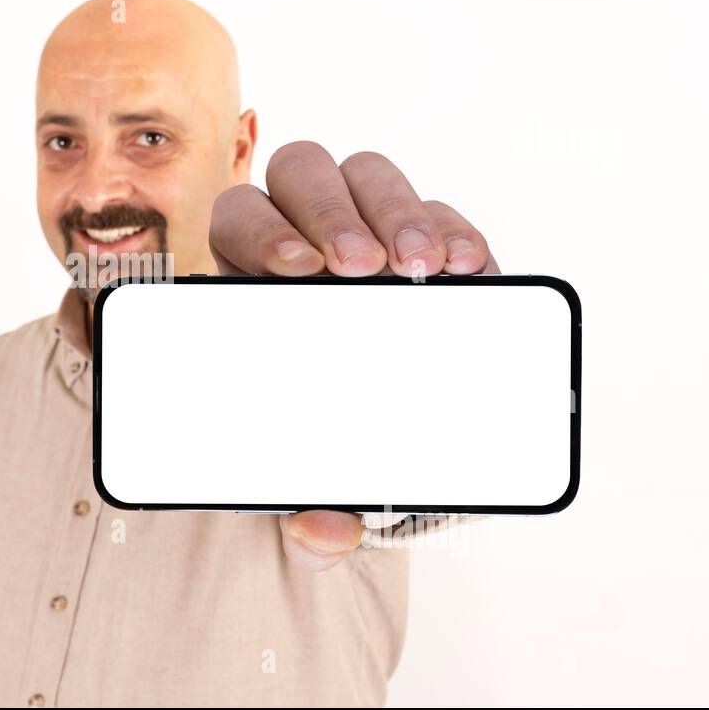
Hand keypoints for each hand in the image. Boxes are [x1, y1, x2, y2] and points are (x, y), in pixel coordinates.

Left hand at [208, 141, 499, 570]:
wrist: (375, 430)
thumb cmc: (317, 437)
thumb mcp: (307, 474)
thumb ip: (309, 512)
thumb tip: (320, 535)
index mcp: (250, 280)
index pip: (240, 220)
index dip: (263, 231)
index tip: (298, 273)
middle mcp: (303, 238)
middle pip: (301, 174)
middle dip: (331, 213)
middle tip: (366, 269)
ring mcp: (367, 230)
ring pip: (367, 175)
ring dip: (398, 210)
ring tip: (424, 268)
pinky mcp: (428, 243)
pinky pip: (441, 213)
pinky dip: (458, 232)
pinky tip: (468, 269)